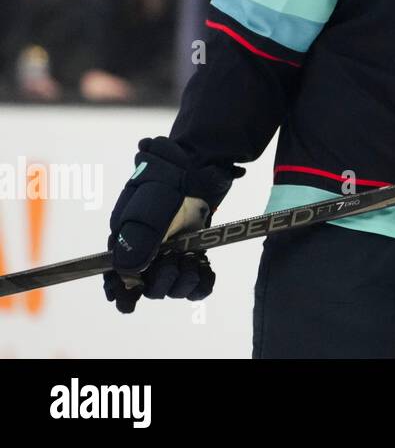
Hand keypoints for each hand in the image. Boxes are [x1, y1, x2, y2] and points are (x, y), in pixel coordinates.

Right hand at [104, 137, 241, 313]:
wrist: (202, 161)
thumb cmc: (170, 178)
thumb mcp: (150, 203)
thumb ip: (139, 234)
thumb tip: (127, 269)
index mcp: (125, 237)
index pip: (117, 274)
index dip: (122, 291)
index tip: (129, 303)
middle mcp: (146, 246)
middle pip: (147, 282)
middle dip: (160, 283)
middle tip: (174, 267)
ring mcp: (171, 248)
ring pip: (171, 282)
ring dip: (181, 283)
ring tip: (193, 269)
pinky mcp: (194, 248)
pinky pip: (195, 277)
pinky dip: (201, 283)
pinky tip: (207, 276)